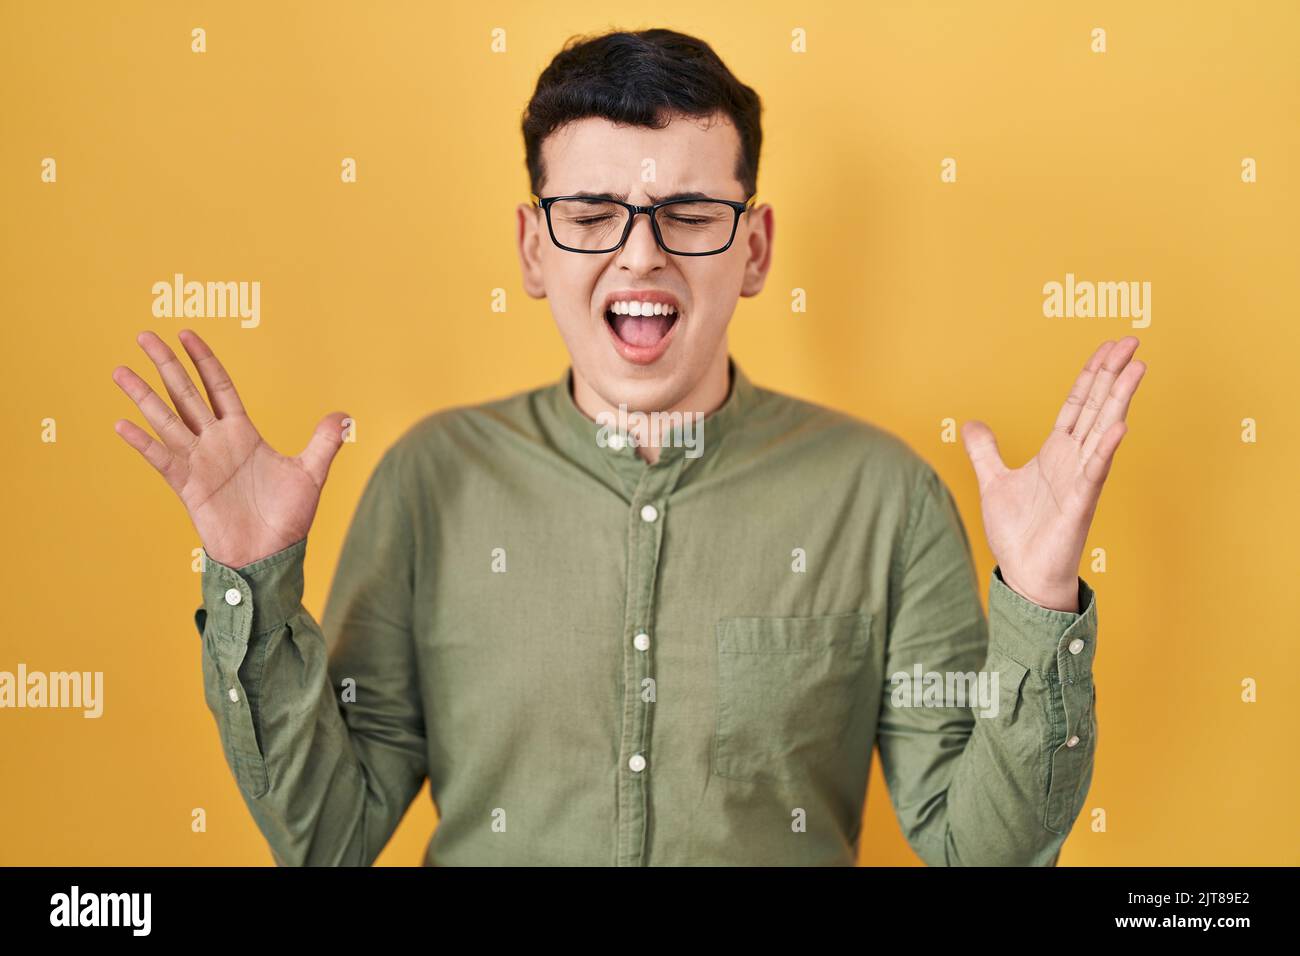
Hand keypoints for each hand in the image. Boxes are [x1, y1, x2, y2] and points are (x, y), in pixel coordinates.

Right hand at [112, 329, 349, 568]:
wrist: (270, 555)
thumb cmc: (288, 517)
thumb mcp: (311, 473)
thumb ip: (324, 442)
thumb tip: (345, 415)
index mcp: (242, 433)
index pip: (218, 387)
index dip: (203, 360)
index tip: (186, 334)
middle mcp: (216, 442)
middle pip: (185, 394)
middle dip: (166, 365)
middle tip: (143, 336)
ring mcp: (198, 462)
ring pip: (166, 420)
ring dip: (143, 396)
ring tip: (119, 370)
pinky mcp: (188, 486)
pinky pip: (161, 459)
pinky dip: (142, 442)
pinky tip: (122, 424)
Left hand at [959, 337, 1146, 611]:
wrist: (1024, 576)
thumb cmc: (1018, 534)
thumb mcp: (992, 481)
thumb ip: (984, 451)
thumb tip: (971, 423)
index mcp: (1055, 453)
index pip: (1077, 404)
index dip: (1091, 374)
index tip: (1108, 347)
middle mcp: (1073, 461)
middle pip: (1095, 407)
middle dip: (1112, 374)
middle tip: (1131, 340)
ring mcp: (1080, 481)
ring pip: (1102, 431)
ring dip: (1118, 399)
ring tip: (1136, 368)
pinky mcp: (1079, 505)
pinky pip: (1094, 473)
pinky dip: (1106, 449)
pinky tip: (1119, 426)